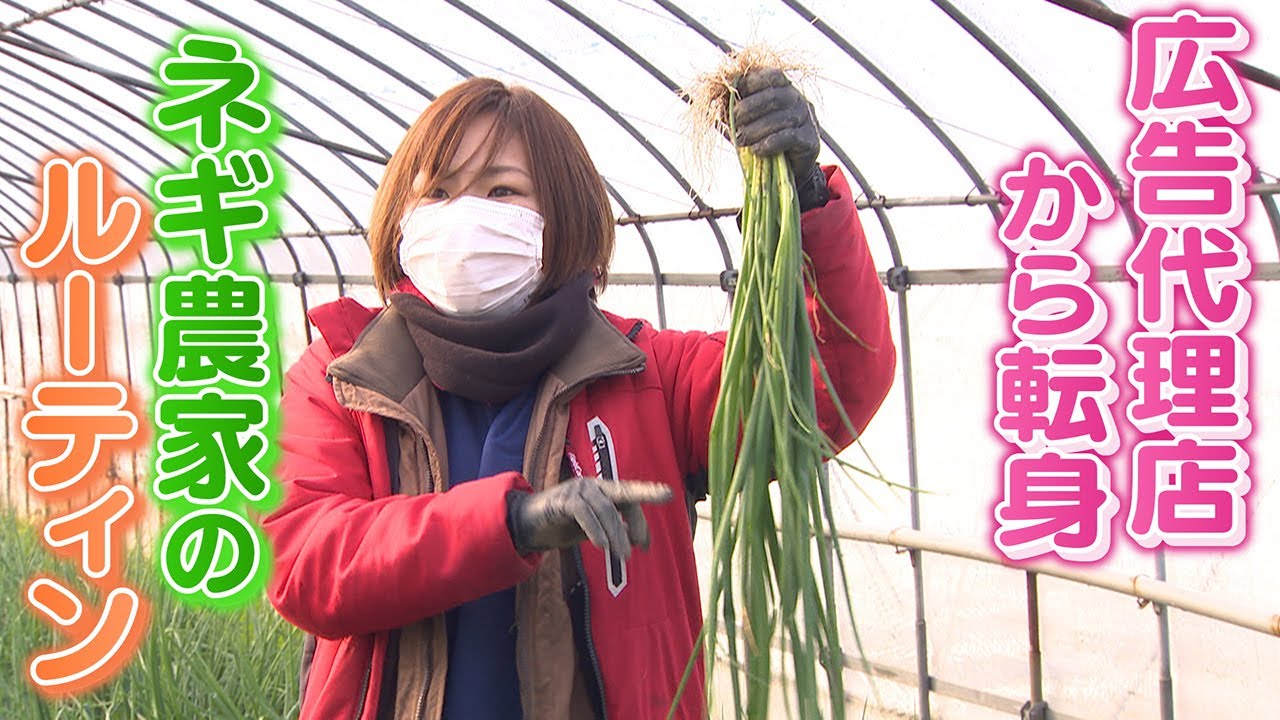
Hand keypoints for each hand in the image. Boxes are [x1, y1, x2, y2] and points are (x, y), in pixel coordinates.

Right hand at [506, 477, 672, 557]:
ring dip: (617, 534)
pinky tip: (601, 546)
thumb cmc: (562, 526)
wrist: (526, 526)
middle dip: (639, 516)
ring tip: (623, 556)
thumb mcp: (594, 530)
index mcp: (603, 490)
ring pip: (606, 509)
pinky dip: (595, 530)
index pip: (630, 494)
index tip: (664, 505)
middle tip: (643, 547)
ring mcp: (578, 490)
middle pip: (624, 496)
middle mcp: (593, 485)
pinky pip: (584, 513)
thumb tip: (637, 536)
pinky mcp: (562, 500)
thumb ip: (614, 528)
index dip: (646, 505)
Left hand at [733, 68, 829, 211]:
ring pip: (781, 118)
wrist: (788, 169)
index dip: (751, 82)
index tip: (733, 94)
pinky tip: (755, 150)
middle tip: (733, 121)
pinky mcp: (810, 140)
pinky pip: (788, 137)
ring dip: (756, 129)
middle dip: (749, 108)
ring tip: (740, 140)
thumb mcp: (746, 122)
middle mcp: (799, 99)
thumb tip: (713, 103)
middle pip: (775, 96)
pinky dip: (768, 143)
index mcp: (784, 88)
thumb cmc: (764, 139)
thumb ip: (732, 111)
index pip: (771, 75)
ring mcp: (807, 119)